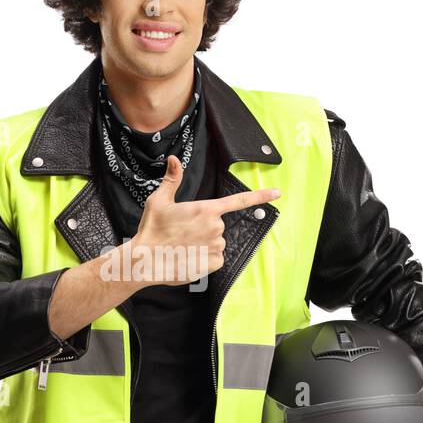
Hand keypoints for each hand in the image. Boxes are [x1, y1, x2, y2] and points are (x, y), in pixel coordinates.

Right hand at [128, 154, 280, 285]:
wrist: (145, 260)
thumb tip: (173, 159)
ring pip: (216, 242)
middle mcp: (215, 227)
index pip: (238, 200)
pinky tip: (189, 257)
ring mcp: (215, 246)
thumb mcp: (159, 200)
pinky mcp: (213, 263)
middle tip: (183, 233)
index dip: (260, 196)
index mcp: (206, 209)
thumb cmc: (152, 230)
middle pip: (218, 225)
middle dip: (204, 228)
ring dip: (204, 244)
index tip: (277, 193)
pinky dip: (204, 259)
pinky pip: (215, 259)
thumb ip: (172, 179)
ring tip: (184, 246)